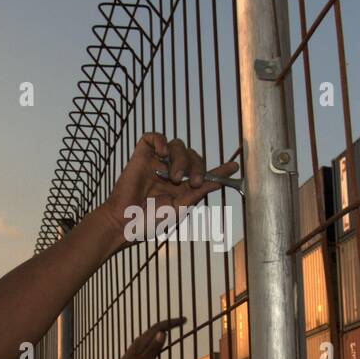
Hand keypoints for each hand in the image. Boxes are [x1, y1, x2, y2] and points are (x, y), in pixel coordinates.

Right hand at [98, 134, 238, 247]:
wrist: (125, 222)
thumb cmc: (149, 221)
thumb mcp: (181, 206)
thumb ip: (200, 191)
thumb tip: (220, 181)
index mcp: (182, 186)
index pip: (204, 171)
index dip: (220, 168)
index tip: (235, 167)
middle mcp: (170, 171)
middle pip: (193, 155)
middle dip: (197, 166)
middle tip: (192, 181)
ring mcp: (156, 163)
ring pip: (177, 145)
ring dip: (181, 158)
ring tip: (173, 177)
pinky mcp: (141, 155)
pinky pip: (153, 136)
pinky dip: (160, 140)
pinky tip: (161, 155)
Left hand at [106, 318, 185, 358]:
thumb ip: (154, 347)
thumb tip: (163, 332)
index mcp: (142, 341)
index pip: (159, 327)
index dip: (172, 322)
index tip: (184, 320)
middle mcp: (139, 341)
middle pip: (155, 328)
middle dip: (169, 324)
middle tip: (181, 322)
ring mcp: (136, 347)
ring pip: (151, 334)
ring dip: (163, 329)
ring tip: (172, 327)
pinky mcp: (135, 353)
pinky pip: (149, 340)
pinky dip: (157, 337)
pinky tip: (158, 342)